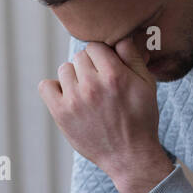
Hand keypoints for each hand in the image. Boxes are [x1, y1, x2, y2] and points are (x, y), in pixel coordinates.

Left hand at [38, 37, 172, 192]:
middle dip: (90, 67)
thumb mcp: (147, 85)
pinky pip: (46, 86)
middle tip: (100, 85)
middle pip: (79, 57)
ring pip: (64, 69)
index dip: (103, 57)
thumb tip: (119, 36)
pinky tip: (68, 97)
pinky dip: (54, 88)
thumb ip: (132, 57)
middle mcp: (92, 85)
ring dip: (74, 78)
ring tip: (87, 94)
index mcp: (114, 75)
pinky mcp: (61, 114)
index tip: (108, 70)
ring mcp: (74, 100)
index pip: (96, 47)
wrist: (129, 156)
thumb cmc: (141, 119)